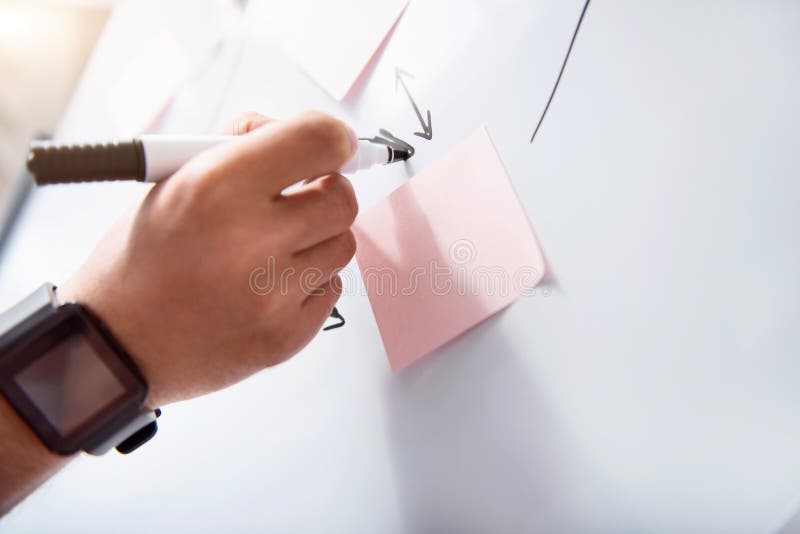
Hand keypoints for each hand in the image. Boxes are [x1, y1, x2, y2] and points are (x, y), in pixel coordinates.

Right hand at [57, 111, 358, 406]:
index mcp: (215, 187)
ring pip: (342, 244)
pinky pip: (331, 287)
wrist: (115, 345)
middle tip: (300, 197)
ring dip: (317, 238)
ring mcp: (271, 295)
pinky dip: (309, 281)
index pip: (318, 140)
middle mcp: (248, 240)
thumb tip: (312, 136)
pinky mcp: (286, 336)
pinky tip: (267, 285)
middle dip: (326, 191)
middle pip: (342, 198)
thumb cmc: (143, 257)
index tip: (333, 146)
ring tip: (270, 248)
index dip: (333, 137)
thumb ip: (243, 143)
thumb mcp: (173, 179)